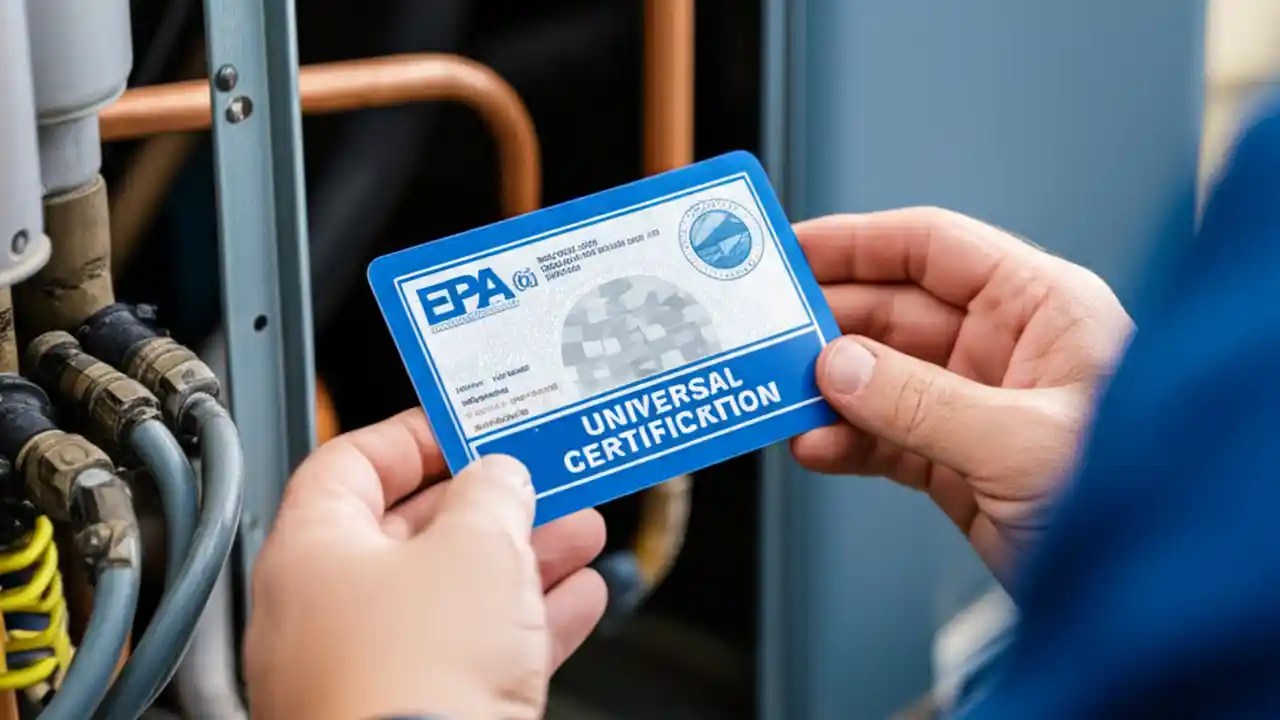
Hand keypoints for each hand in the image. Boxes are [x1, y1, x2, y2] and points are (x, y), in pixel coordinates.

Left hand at [243, 409, 606, 718]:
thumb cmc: (414, 675)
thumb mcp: (475, 546)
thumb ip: (492, 493)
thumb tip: (501, 477)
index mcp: (311, 550)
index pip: (351, 463)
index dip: (416, 435)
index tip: (468, 425)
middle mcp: (323, 611)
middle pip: (413, 531)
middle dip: (493, 504)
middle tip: (541, 482)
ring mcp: (365, 670)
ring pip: (452, 595)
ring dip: (524, 559)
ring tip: (580, 533)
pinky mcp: (410, 716)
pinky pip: (471, 655)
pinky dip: (526, 625)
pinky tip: (577, 602)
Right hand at [791, 208, 1132, 578]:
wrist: (1144, 598)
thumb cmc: (1141, 498)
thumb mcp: (1021, 443)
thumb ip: (921, 402)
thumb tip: (839, 368)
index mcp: (1041, 309)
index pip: (932, 249)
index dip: (857, 242)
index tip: (791, 247)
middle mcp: (1007, 350)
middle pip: (894, 312)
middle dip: (829, 322)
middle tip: (765, 330)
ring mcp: (978, 408)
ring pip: (880, 378)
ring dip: (828, 389)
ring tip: (781, 396)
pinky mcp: (958, 465)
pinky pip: (885, 438)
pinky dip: (847, 443)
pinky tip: (817, 447)